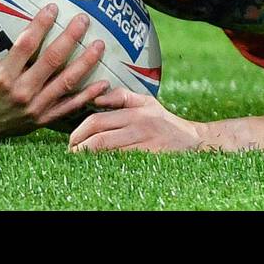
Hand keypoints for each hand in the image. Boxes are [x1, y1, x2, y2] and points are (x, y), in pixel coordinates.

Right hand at [0, 4, 109, 140]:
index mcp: (1, 78)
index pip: (25, 46)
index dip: (40, 25)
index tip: (53, 8)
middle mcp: (21, 93)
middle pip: (52, 61)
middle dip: (70, 38)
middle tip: (84, 19)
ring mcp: (35, 108)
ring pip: (66, 82)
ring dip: (86, 63)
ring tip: (100, 44)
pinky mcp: (43, 119)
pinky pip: (70, 107)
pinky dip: (88, 96)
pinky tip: (104, 83)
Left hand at [69, 89, 210, 152]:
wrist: (192, 141)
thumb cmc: (164, 121)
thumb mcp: (147, 102)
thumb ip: (122, 96)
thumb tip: (97, 98)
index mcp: (136, 110)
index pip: (98, 120)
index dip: (79, 132)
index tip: (71, 140)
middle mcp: (139, 125)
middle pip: (100, 138)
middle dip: (79, 147)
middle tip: (71, 152)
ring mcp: (144, 143)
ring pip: (108, 152)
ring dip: (89, 158)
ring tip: (79, 159)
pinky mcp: (148, 158)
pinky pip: (120, 162)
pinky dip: (105, 165)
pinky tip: (97, 167)